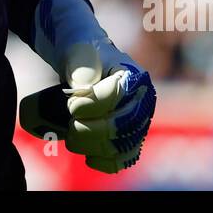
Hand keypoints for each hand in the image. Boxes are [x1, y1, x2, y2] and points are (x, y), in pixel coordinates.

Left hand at [58, 41, 155, 172]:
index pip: (111, 98)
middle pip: (116, 128)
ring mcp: (138, 125)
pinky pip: (119, 161)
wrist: (85, 67)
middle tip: (69, 122)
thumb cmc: (82, 58)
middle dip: (84, 129)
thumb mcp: (77, 52)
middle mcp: (142, 103)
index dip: (85, 105)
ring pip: (116, 148)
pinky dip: (100, 161)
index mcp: (133, 77)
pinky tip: (87, 153)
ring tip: (72, 136)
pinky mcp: (130, 142)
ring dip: (87, 145)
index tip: (71, 104)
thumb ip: (80, 64)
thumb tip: (85, 85)